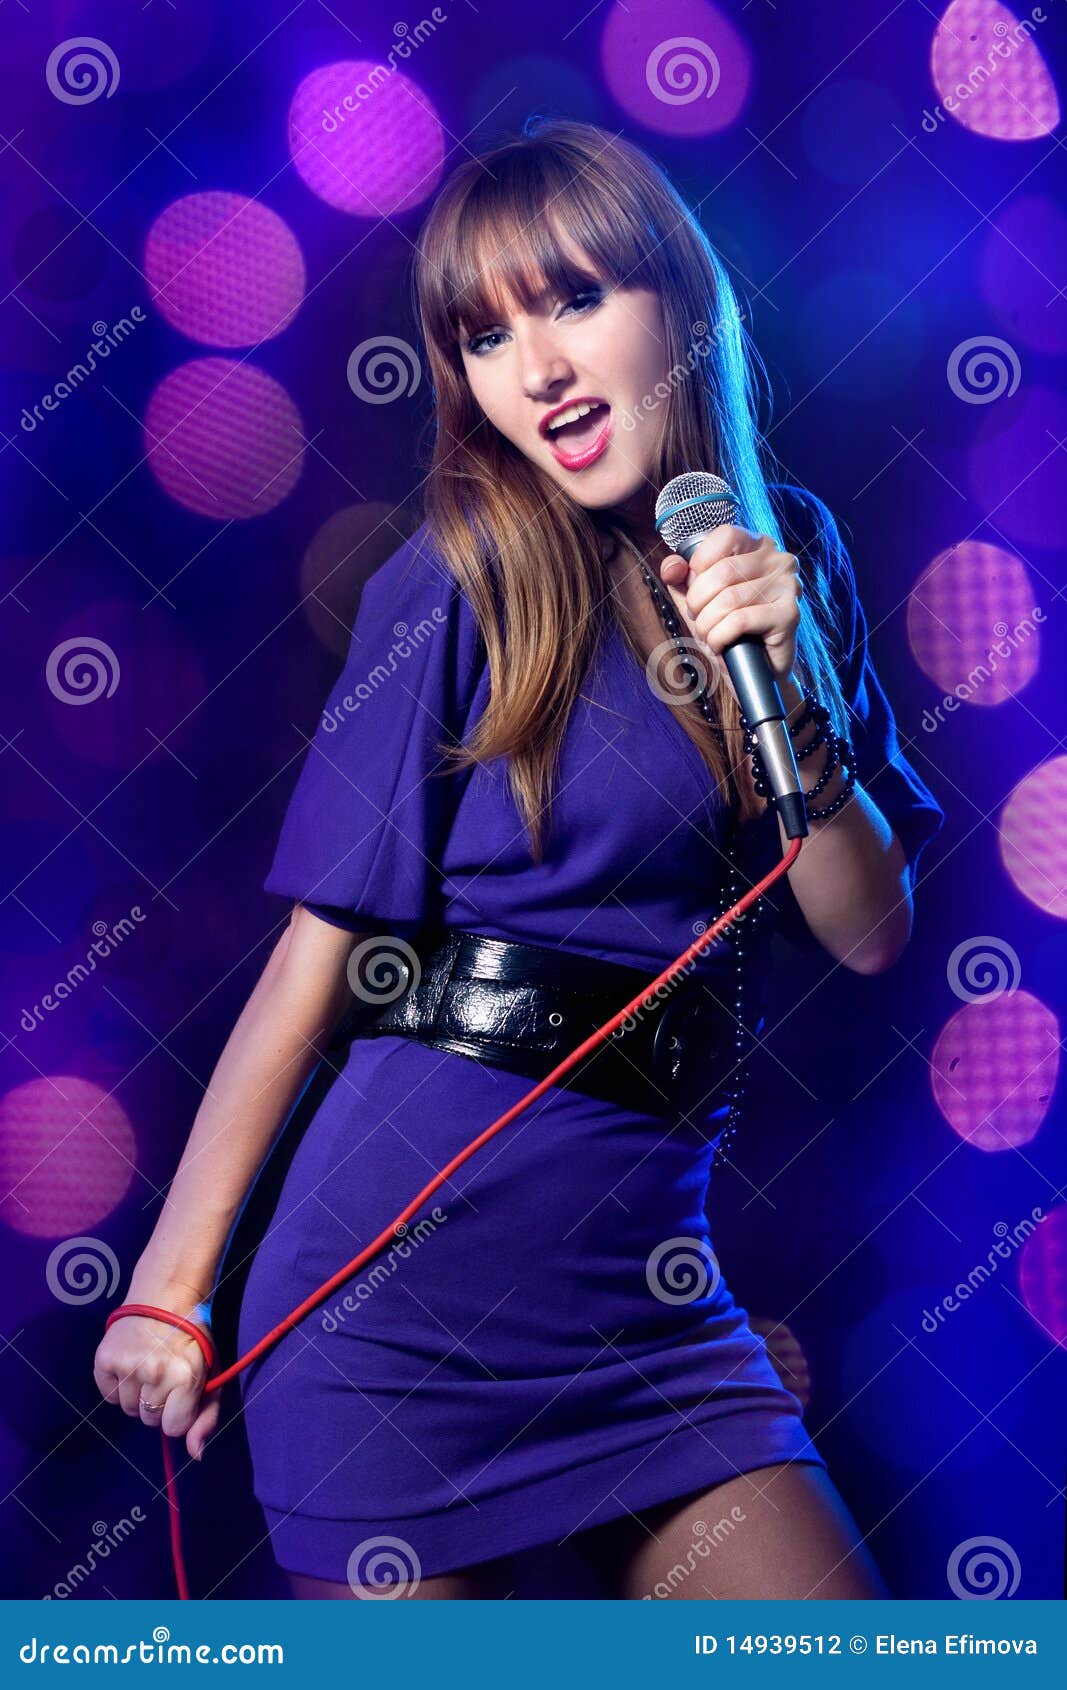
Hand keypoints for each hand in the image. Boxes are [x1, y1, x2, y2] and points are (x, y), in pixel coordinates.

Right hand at [93, 1307, 217, 1461]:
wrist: (163, 1298)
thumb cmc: (191, 1339)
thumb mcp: (210, 1374)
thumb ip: (206, 1417)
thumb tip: (197, 1455)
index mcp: (186, 1376)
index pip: (174, 1427)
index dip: (177, 1413)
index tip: (180, 1393)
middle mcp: (156, 1372)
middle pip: (150, 1420)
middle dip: (157, 1404)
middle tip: (163, 1375)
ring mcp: (128, 1366)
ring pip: (129, 1411)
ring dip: (137, 1396)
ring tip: (147, 1367)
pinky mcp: (104, 1360)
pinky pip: (109, 1397)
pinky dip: (118, 1387)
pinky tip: (130, 1365)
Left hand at [658, 525, 801, 681]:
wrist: (755, 670)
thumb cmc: (729, 630)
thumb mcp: (699, 600)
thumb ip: (682, 578)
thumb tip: (671, 567)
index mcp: (759, 546)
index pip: (725, 536)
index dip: (700, 564)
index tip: (696, 590)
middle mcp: (779, 560)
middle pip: (722, 572)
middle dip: (698, 603)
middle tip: (699, 621)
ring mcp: (788, 586)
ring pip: (729, 600)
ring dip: (707, 625)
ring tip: (709, 637)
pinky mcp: (789, 614)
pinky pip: (739, 620)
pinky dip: (719, 637)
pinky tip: (720, 646)